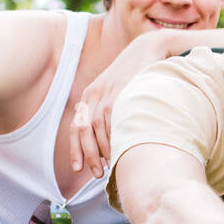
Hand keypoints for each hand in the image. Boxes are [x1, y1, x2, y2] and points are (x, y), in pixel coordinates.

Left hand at [70, 28, 180, 176]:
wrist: (148, 49)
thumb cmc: (136, 75)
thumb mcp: (116, 90)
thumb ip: (109, 110)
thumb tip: (109, 139)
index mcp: (90, 95)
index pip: (76, 127)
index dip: (75, 149)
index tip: (78, 168)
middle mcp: (94, 94)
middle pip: (84, 130)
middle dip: (89, 155)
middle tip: (97, 174)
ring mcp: (107, 92)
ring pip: (98, 128)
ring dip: (103, 150)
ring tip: (110, 166)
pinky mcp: (122, 90)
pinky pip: (113, 118)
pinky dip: (114, 137)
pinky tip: (120, 149)